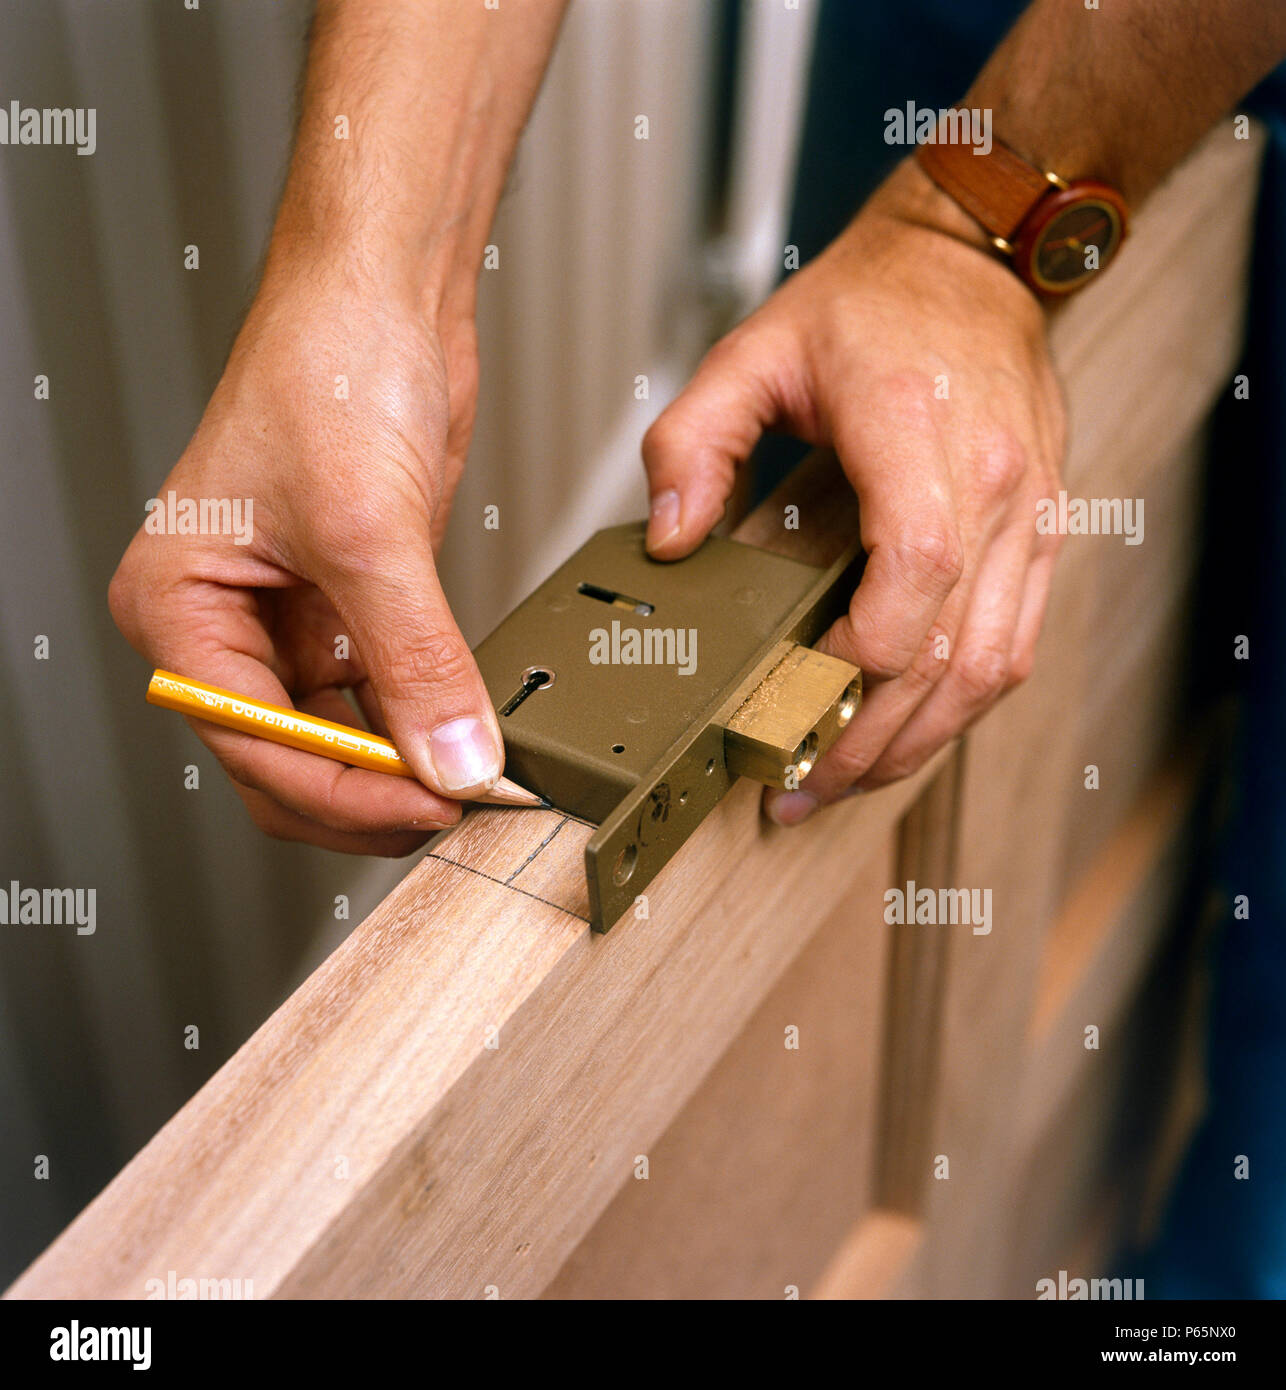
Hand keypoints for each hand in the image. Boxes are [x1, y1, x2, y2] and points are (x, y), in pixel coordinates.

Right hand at [110, 261, 498, 853]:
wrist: (382, 299)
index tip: (430, 804)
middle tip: (450, 804)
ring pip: (338, 738)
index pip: (253, 745)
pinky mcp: (352, 603)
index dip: (346, 790)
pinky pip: (381, 694)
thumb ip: (414, 660)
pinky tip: (463, 731)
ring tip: (467, 777)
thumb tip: (451, 757)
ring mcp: (292, 618)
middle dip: (368, 792)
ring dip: (400, 765)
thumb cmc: (326, 368)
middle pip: (289, 760)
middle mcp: (227, 622)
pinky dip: (421, 720)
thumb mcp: (369, 530)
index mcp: (180, 607)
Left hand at [642, 158, 1065, 823]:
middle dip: (874, 737)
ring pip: (995, 666)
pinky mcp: (1046, 533)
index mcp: (918, 431)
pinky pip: (1016, 644)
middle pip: (953, 649)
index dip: (863, 658)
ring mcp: (1032, 513)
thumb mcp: (750, 351)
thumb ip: (691, 444)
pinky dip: (962, 702)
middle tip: (804, 785)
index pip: (917, 573)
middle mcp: (993, 481)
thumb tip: (672, 541)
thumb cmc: (870, 306)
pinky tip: (909, 730)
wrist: (975, 263)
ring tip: (849, 775)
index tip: (800, 704)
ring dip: (922, 739)